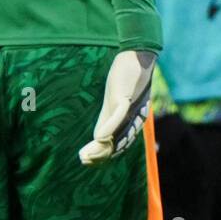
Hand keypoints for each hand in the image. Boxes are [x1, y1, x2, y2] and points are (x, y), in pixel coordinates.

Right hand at [79, 50, 155, 165]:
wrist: (136, 59)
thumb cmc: (125, 79)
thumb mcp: (115, 102)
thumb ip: (109, 118)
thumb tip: (98, 138)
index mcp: (128, 122)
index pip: (116, 145)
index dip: (102, 155)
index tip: (86, 160)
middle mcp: (130, 119)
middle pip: (117, 144)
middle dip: (100, 155)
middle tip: (84, 160)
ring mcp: (127, 109)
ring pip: (117, 134)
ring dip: (102, 146)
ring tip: (88, 154)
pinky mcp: (123, 98)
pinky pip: (117, 116)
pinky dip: (108, 127)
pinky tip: (98, 136)